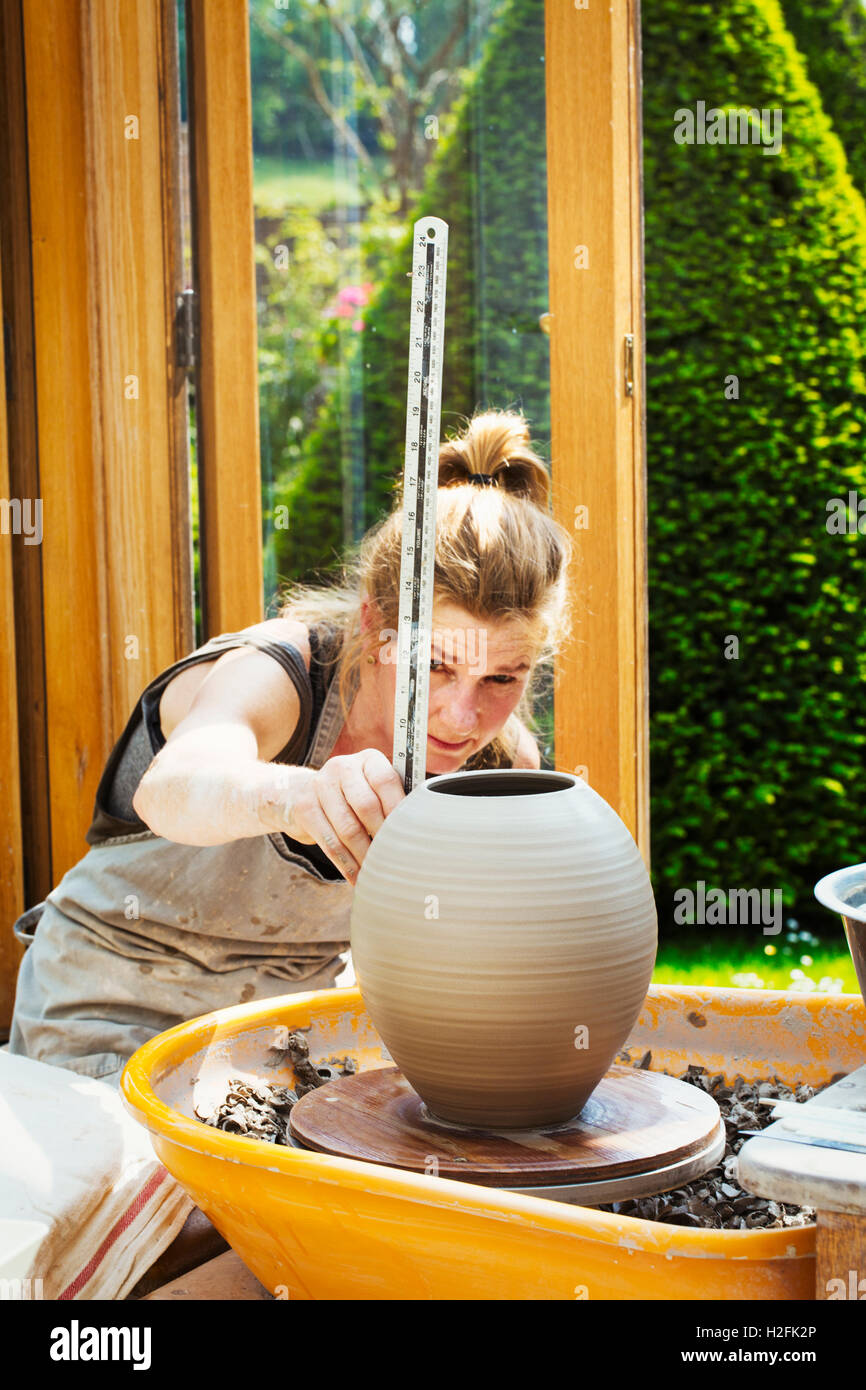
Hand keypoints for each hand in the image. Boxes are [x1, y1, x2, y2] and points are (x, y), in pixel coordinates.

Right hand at [283, 750, 404, 882]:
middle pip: (366, 806)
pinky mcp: (305, 808)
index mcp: (368, 759)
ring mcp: (320, 786)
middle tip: (395, 858)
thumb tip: (421, 829)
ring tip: (378, 873)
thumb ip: (394, 800)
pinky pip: (329, 842)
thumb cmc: (352, 794)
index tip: (408, 835)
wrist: (302, 791)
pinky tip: (357, 877)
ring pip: (348, 828)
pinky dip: (346, 864)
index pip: (386, 781)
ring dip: (365, 856)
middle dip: (382, 836)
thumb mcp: (372, 786)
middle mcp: (343, 767)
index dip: (398, 810)